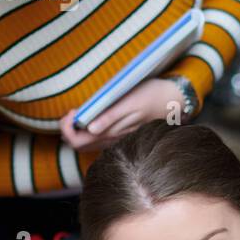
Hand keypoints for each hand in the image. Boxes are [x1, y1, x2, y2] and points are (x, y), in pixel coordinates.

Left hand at [60, 78, 182, 152]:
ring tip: (78, 113)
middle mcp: (111, 139)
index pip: (78, 140)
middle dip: (67, 130)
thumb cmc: (150, 95)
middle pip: (78, 144)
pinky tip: (89, 119)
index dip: (67, 127)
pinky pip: (96, 141)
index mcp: (112, 131)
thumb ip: (109, 116)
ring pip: (86, 144)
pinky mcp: (120, 136)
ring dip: (76, 130)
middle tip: (71, 113)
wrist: (172, 100)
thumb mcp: (130, 102)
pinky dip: (86, 131)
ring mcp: (115, 139)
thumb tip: (90, 129)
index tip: (72, 110)